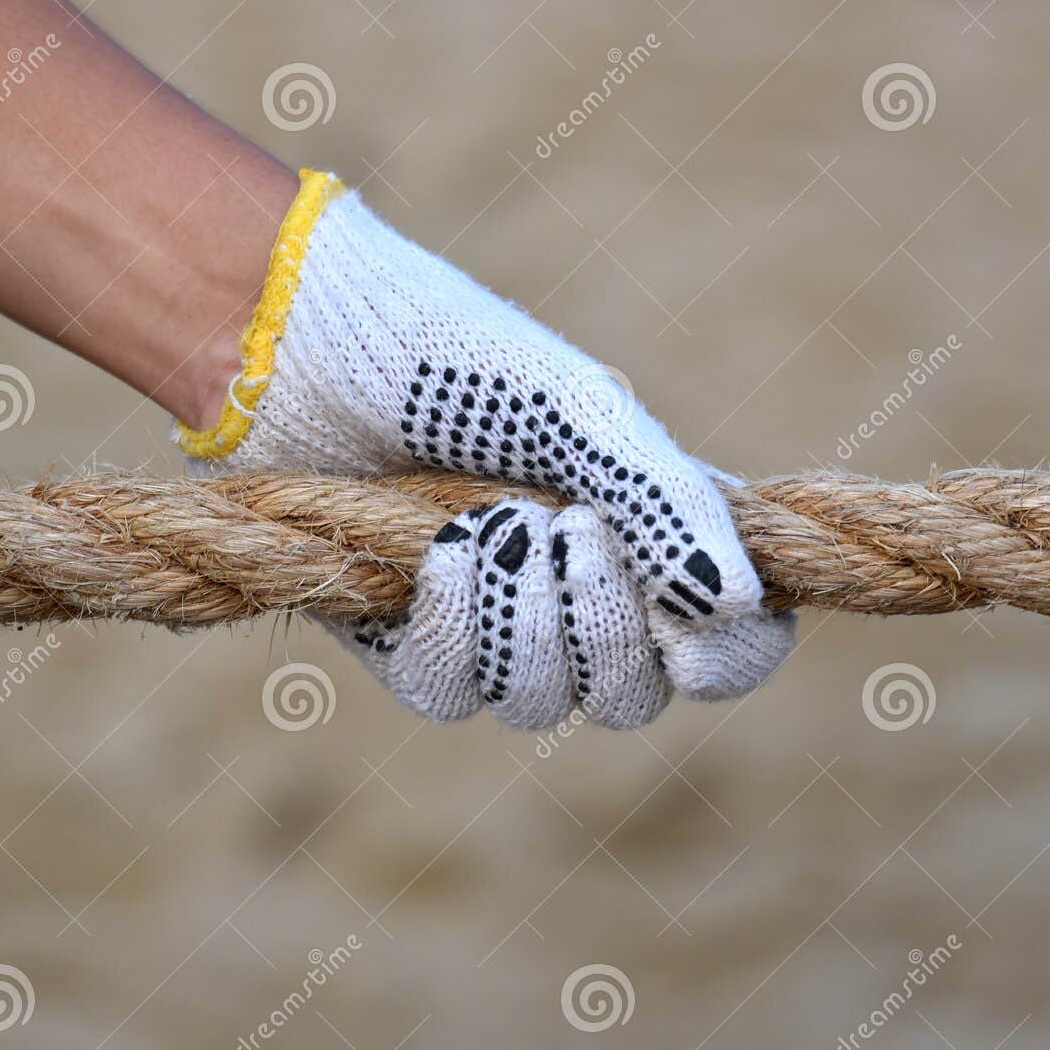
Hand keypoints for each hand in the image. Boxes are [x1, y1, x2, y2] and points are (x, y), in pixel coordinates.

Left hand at [174, 169, 793, 719]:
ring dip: (519, 616)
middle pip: (633, 697)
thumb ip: (667, 500)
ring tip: (487, 518)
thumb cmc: (458, 356)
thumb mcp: (582, 411)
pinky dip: (451, 627)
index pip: (732, 645)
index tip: (693, 621)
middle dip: (604, 624)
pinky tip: (437, 553)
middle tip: (564, 526)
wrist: (311, 346)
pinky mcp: (409, 644)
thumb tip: (738, 605)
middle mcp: (578, 595)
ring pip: (540, 702)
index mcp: (651, 535)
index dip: (727, 656)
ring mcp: (493, 627)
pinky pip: (450, 695)